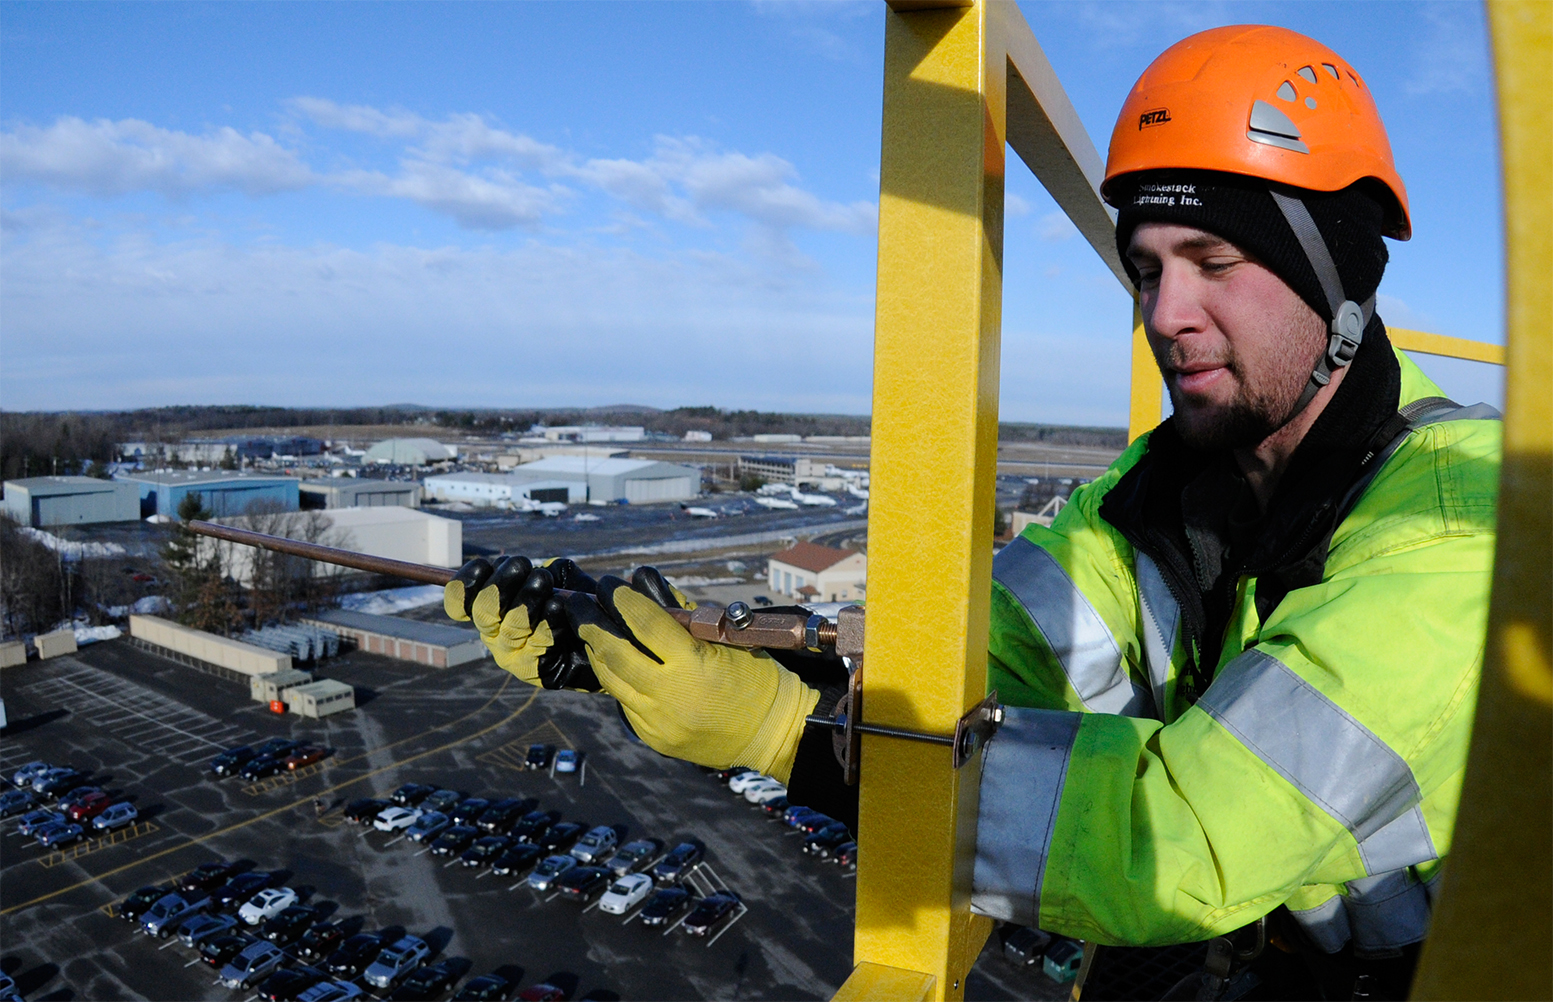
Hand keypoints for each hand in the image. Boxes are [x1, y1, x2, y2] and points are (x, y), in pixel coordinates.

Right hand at [443, 556, 601, 689]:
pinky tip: (559, 607)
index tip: (487, 565)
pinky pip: (538, 641)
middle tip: (527, 569)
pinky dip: (550, 619)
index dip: (465, 582)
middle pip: (483, 610)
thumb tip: (533, 570)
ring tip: (546, 584)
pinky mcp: (534, 670)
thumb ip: (542, 568)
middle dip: (504, 582)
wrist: (606, 638)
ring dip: (530, 598)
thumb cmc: (579, 603)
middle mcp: (495, 634)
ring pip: (511, 626)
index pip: (459, 600)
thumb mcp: (560, 576)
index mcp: (491, 609)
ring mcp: (512, 655)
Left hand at [567, 572, 818, 781]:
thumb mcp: (728, 641)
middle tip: (578, 604)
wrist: (772, 734)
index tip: (609, 584)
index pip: (645, 623)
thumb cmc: (758, 680)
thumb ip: (685, 620)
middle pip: (614, 652)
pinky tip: (614, 662)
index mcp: (692, 666)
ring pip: (611, 679)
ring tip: (589, 629)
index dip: (622, 600)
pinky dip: (617, 678)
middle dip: (591, 623)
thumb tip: (647, 592)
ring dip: (597, 651)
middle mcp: (668, 695)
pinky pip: (625, 702)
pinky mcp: (654, 738)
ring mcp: (657, 721)